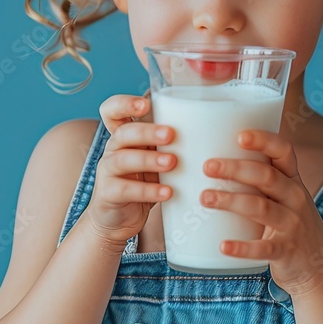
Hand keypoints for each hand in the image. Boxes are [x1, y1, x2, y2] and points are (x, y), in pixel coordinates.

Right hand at [86, 94, 174, 249]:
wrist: (119, 220)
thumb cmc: (144, 183)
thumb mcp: (155, 160)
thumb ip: (171, 146)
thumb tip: (215, 132)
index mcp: (124, 136)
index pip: (113, 111)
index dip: (124, 103)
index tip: (146, 104)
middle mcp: (113, 149)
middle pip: (123, 133)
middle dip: (147, 131)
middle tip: (171, 134)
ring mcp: (107, 171)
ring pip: (123, 159)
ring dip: (149, 159)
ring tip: (172, 163)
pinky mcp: (108, 194)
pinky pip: (125, 189)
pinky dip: (148, 191)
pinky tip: (167, 192)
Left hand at [200, 129, 322, 295]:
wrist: (318, 268)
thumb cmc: (291, 226)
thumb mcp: (286, 199)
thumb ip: (263, 182)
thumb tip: (216, 160)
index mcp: (293, 181)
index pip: (284, 152)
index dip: (264, 141)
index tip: (239, 136)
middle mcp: (296, 199)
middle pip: (266, 176)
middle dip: (236, 168)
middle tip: (208, 166)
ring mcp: (292, 225)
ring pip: (260, 207)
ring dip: (231, 201)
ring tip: (205, 198)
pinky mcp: (286, 251)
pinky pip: (263, 248)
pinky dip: (242, 247)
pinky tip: (223, 246)